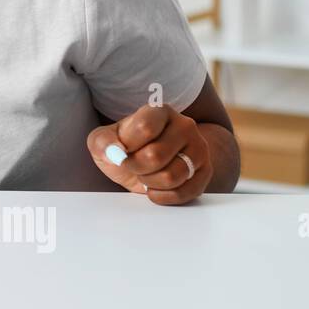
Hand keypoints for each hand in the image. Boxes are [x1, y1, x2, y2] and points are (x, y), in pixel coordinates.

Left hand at [87, 103, 212, 204]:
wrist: (147, 161)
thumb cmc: (125, 147)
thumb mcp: (104, 140)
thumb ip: (102, 142)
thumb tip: (113, 151)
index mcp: (158, 111)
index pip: (144, 127)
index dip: (126, 147)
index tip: (120, 152)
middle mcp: (184, 125)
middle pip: (156, 155)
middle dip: (136, 168)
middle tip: (133, 165)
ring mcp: (199, 148)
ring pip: (172, 176)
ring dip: (150, 183)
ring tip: (146, 175)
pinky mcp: (205, 172)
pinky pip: (184, 192)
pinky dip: (163, 196)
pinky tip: (156, 188)